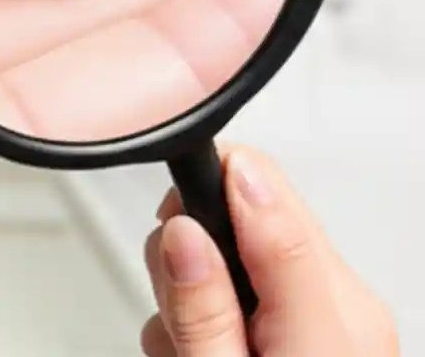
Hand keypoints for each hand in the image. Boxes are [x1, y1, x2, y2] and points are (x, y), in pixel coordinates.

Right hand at [141, 145, 397, 355]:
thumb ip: (202, 310)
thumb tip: (184, 231)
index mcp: (330, 314)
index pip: (268, 191)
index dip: (207, 177)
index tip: (170, 201)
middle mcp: (347, 307)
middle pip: (247, 222)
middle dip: (192, 260)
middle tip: (177, 317)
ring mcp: (342, 321)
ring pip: (243, 257)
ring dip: (199, 294)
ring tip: (190, 348)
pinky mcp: (329, 332)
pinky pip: (259, 290)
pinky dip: (222, 316)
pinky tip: (212, 351)